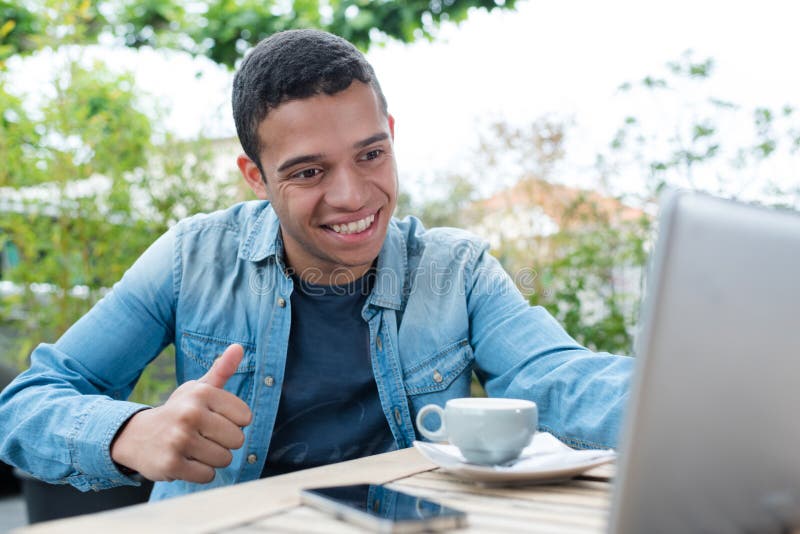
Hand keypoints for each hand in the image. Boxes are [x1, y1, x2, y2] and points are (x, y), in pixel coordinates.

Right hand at [111, 344, 252, 482]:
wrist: (135, 435)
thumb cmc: (178, 411)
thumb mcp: (197, 389)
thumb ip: (221, 370)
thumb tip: (239, 347)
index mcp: (202, 393)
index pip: (245, 416)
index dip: (234, 422)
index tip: (216, 420)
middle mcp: (191, 413)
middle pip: (237, 439)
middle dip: (224, 442)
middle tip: (204, 437)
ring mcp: (180, 439)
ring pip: (224, 459)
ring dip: (212, 458)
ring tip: (194, 448)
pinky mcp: (171, 464)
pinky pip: (207, 475)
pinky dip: (200, 472)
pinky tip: (186, 460)